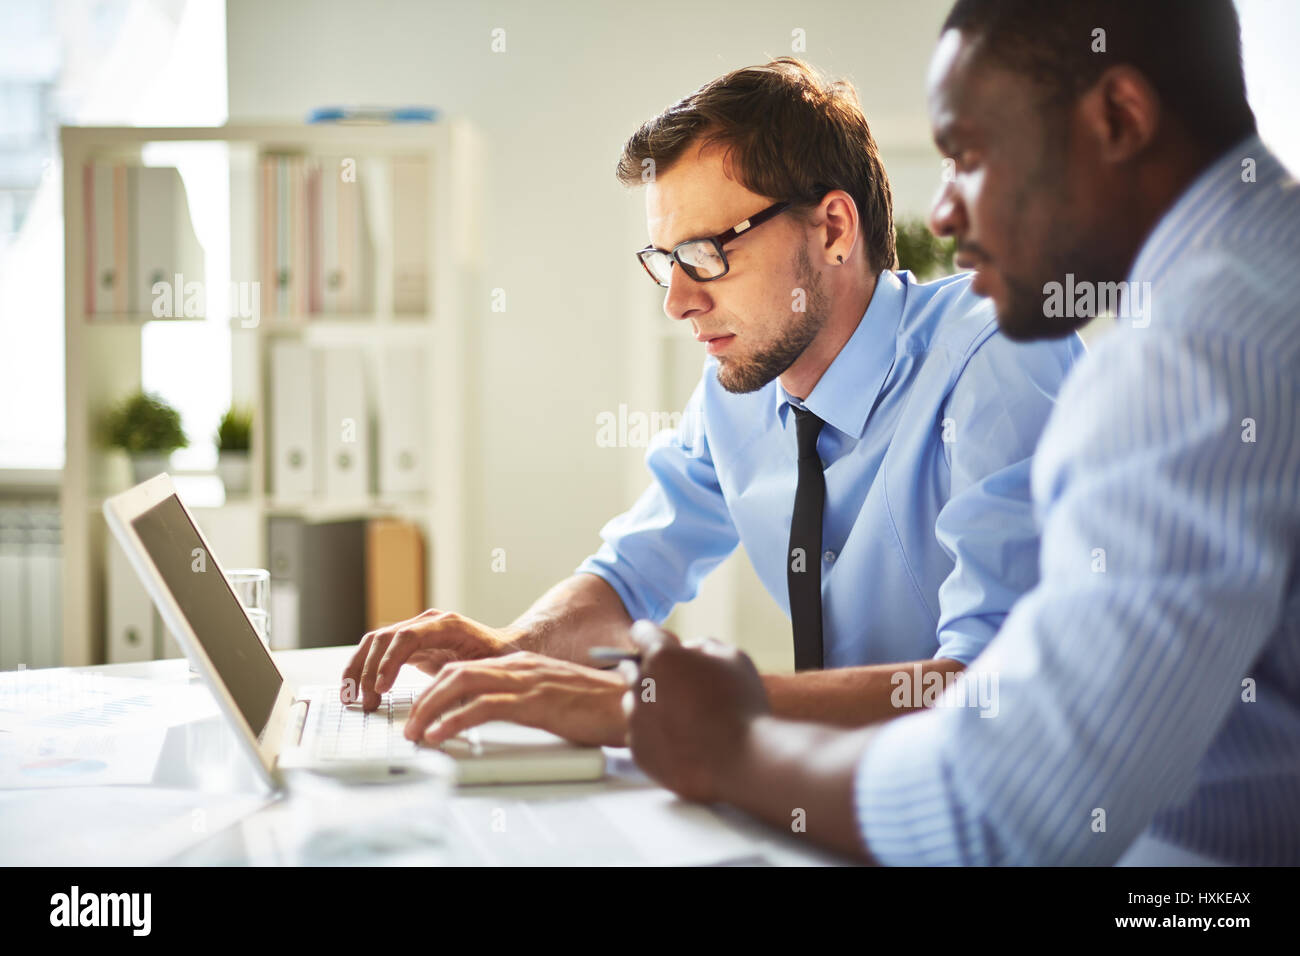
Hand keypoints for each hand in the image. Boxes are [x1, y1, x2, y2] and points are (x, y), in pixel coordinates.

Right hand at [341, 609, 517, 709]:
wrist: (506, 646)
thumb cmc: (500, 657)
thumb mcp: (489, 668)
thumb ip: (470, 679)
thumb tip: (452, 702)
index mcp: (447, 625)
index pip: (407, 637)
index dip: (390, 662)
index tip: (381, 687)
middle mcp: (427, 623)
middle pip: (385, 638)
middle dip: (369, 670)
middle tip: (366, 701)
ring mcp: (416, 631)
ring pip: (375, 643)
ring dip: (359, 669)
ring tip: (352, 698)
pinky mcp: (409, 644)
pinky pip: (378, 651)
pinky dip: (363, 668)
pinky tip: (355, 689)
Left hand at [403, 652, 628, 746]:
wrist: (633, 705)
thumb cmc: (600, 707)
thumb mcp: (554, 698)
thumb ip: (526, 699)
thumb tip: (496, 714)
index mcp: (524, 665)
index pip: (466, 668)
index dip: (436, 687)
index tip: (420, 711)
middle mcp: (521, 667)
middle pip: (455, 671)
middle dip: (425, 698)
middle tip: (409, 725)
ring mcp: (527, 681)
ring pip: (462, 684)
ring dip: (431, 709)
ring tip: (416, 733)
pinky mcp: (535, 701)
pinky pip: (483, 707)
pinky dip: (455, 721)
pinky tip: (441, 736)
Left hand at [622, 621, 769, 803]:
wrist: (742, 764)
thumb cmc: (743, 706)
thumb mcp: (732, 658)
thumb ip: (703, 646)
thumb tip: (687, 651)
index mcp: (662, 656)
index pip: (641, 632)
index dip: (656, 636)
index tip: (668, 646)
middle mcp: (640, 685)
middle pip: (631, 668)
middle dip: (649, 670)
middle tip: (678, 683)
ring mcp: (636, 720)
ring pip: (634, 702)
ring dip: (651, 702)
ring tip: (685, 717)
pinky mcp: (638, 751)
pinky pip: (640, 734)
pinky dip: (655, 734)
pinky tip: (684, 741)